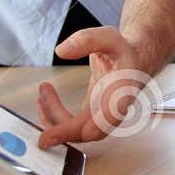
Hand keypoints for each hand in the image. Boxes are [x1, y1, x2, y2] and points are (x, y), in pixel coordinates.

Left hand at [35, 27, 148, 148]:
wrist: (135, 58)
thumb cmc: (125, 51)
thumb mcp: (108, 38)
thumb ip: (86, 40)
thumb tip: (62, 51)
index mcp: (121, 96)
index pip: (97, 123)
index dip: (71, 132)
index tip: (48, 137)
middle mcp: (112, 111)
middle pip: (83, 133)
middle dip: (57, 125)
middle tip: (40, 102)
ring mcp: (102, 115)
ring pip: (76, 131)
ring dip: (53, 118)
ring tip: (42, 94)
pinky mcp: (92, 113)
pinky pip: (72, 124)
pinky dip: (55, 116)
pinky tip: (44, 100)